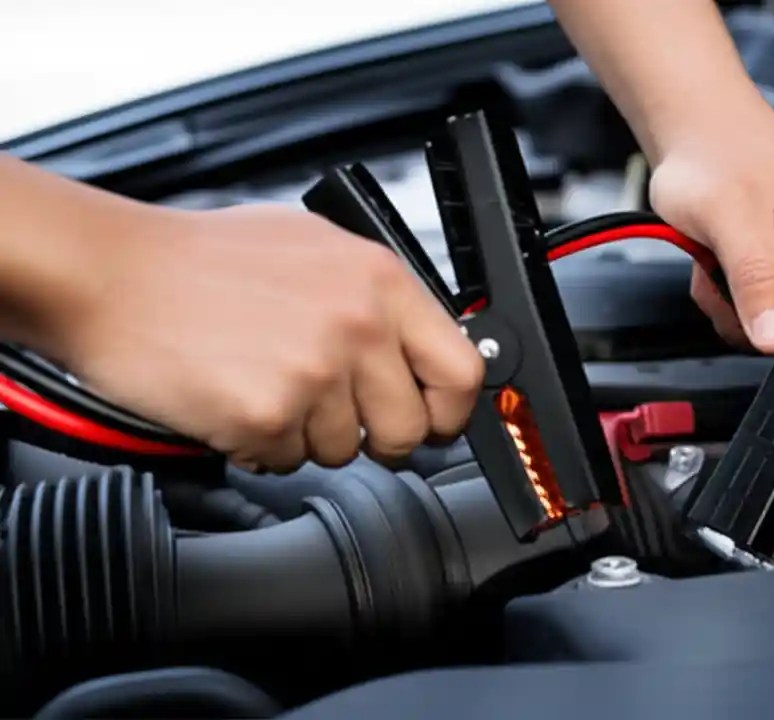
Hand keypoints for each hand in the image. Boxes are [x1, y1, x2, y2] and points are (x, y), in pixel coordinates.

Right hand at [54, 204, 483, 473]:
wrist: (110, 273)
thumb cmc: (201, 259)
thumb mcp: (314, 247)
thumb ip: (375, 297)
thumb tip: (423, 345)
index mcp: (379, 281)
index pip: (461, 370)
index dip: (450, 409)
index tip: (432, 417)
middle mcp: (358, 325)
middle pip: (409, 428)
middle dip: (376, 436)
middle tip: (334, 414)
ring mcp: (314, 373)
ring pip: (345, 451)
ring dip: (307, 435)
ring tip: (263, 382)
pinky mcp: (267, 415)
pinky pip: (286, 462)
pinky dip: (259, 445)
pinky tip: (232, 398)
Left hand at [649, 110, 773, 353]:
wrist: (685, 124)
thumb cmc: (713, 147)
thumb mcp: (733, 218)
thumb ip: (757, 278)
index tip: (757, 312)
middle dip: (754, 309)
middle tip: (724, 271)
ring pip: (773, 315)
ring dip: (732, 300)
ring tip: (716, 257)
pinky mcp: (773, 256)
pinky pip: (754, 301)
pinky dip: (725, 291)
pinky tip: (715, 260)